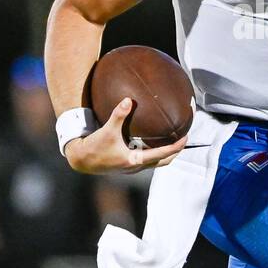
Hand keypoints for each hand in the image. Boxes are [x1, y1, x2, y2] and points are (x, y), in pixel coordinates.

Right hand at [64, 97, 187, 174]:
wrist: (81, 160)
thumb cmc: (94, 147)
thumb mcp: (107, 130)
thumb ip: (118, 114)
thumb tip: (128, 100)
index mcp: (135, 161)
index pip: (162, 154)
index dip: (175, 147)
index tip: (186, 138)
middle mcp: (136, 167)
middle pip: (163, 162)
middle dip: (175, 152)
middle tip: (183, 139)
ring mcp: (132, 167)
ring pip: (155, 163)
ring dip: (166, 153)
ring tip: (173, 140)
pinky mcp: (127, 164)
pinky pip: (146, 159)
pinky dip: (154, 152)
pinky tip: (152, 141)